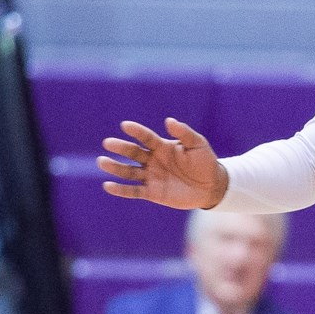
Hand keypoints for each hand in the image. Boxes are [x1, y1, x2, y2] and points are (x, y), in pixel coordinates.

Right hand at [98, 118, 229, 209]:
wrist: (212, 186)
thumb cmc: (205, 162)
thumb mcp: (198, 145)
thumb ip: (185, 133)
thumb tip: (169, 121)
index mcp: (162, 146)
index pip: (146, 137)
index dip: (137, 131)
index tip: (125, 125)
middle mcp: (152, 160)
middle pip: (133, 153)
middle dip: (121, 148)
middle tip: (108, 143)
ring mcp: (151, 176)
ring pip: (129, 171)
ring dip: (115, 167)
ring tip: (102, 162)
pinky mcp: (152, 192)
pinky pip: (134, 191)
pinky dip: (121, 189)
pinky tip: (108, 186)